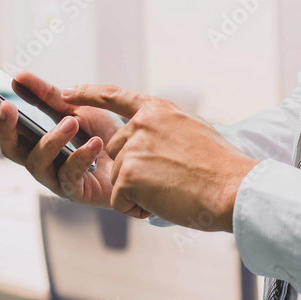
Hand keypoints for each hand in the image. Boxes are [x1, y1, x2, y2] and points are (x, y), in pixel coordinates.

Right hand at [0, 72, 122, 208]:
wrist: (139, 159)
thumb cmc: (105, 135)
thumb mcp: (79, 108)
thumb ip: (51, 96)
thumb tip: (21, 77)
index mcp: (36, 137)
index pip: (8, 122)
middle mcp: (39, 158)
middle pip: (9, 148)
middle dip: (5, 127)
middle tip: (9, 106)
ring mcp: (53, 177)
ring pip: (36, 162)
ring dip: (50, 140)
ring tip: (70, 123)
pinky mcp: (74, 191)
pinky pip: (69, 175)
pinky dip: (80, 157)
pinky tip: (95, 144)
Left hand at [62, 84, 258, 231]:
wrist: (233, 188)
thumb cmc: (221, 167)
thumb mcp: (191, 129)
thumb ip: (162, 126)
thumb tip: (145, 133)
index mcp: (157, 109)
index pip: (113, 96)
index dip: (87, 94)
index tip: (67, 92)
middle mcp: (141, 123)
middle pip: (115, 151)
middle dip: (134, 171)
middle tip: (171, 179)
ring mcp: (132, 147)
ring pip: (118, 178)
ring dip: (140, 191)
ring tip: (173, 189)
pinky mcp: (127, 173)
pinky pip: (119, 200)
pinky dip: (138, 208)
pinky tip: (165, 201)